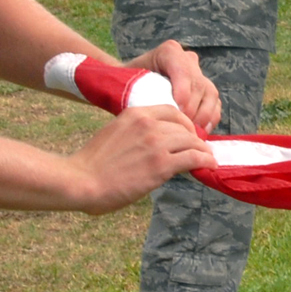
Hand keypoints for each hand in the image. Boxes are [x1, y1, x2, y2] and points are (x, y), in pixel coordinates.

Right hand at [61, 104, 215, 211]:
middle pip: (184, 127)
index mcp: (135, 114)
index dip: (184, 123)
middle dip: (195, 138)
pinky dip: (205, 161)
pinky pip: (193, 158)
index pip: (172, 111)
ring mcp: (156, 143)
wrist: (81, 180)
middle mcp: (148, 124)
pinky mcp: (161, 164)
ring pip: (192, 141)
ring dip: (202, 151)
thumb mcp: (115, 134)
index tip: (188, 134)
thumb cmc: (91, 164)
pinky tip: (209, 165)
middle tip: (200, 149)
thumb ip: (136, 132)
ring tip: (207, 158)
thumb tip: (154, 143)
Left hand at [129, 40, 222, 132]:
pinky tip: (200, 132)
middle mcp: (187, 59)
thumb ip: (136, 89)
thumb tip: (144, 107)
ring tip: (192, 132)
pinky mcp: (205, 89)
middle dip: (192, 108)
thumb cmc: (126, 85)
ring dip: (203, 116)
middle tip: (183, 127)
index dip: (183, 89)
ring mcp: (199, 74)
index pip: (181, 68)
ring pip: (210, 93)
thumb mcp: (127, 82)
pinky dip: (210, 119)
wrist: (130, 86)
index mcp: (169, 52)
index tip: (178, 109)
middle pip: (198, 83)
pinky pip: (214, 103)